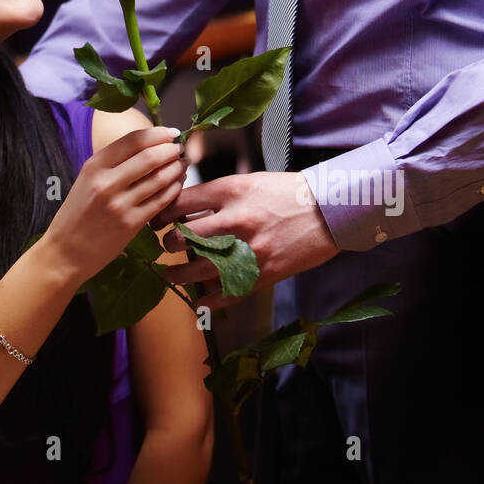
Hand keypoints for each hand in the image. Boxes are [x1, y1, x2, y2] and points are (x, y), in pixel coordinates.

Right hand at [44, 124, 185, 286]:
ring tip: (182, 165)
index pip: (133, 140)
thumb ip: (114, 162)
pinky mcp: (131, 224)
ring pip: (159, 178)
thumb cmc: (78, 213)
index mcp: (94, 166)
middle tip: (180, 149)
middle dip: (171, 150)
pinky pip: (161, 201)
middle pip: (150, 157)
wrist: (66, 252)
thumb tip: (148, 144)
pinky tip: (177, 184)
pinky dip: (174, 189)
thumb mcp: (87, 179)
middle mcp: (106, 182)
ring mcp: (120, 204)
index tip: (171, 132)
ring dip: (176, 168)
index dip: (158, 133)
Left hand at [147, 171, 339, 310]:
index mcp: (230, 191)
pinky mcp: (264, 273)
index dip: (162, 214)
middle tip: (163, 247)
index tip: (155, 221)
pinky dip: (210, 299)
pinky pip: (229, 292)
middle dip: (167, 244)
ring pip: (200, 268)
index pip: (181, 203)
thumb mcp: (247, 182)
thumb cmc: (285, 193)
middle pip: (184, 236)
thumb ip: (217, 196)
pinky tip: (199, 300)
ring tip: (169, 275)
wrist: (327, 211)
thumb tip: (184, 210)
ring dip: (179, 274)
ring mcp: (250, 249)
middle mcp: (236, 219)